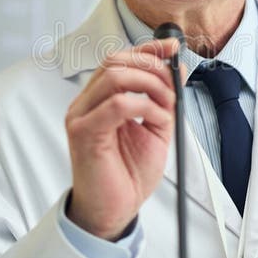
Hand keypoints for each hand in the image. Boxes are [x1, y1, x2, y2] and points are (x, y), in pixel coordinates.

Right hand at [65, 37, 180, 239]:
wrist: (114, 210)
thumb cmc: (129, 173)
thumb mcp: (156, 127)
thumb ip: (165, 98)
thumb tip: (176, 68)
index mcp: (100, 98)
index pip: (120, 59)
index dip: (147, 48)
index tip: (172, 48)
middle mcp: (87, 103)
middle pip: (115, 61)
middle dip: (151, 66)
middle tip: (172, 85)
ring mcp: (81, 116)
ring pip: (115, 77)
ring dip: (151, 86)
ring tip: (166, 108)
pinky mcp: (83, 133)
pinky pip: (117, 105)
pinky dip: (144, 107)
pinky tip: (157, 120)